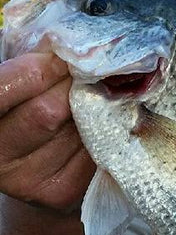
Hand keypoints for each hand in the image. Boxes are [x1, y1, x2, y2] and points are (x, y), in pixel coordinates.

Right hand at [0, 52, 94, 209]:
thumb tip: (71, 42)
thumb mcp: (20, 85)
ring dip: (95, 109)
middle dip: (74, 86)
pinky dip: (107, 131)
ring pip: (80, 130)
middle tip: (87, 76)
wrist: (36, 169)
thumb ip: (34, 66)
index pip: (6, 87)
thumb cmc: (27, 109)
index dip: (40, 67)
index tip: (62, 57)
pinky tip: (101, 126)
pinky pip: (97, 150)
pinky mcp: (61, 192)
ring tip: (94, 101)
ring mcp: (29, 180)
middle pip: (49, 110)